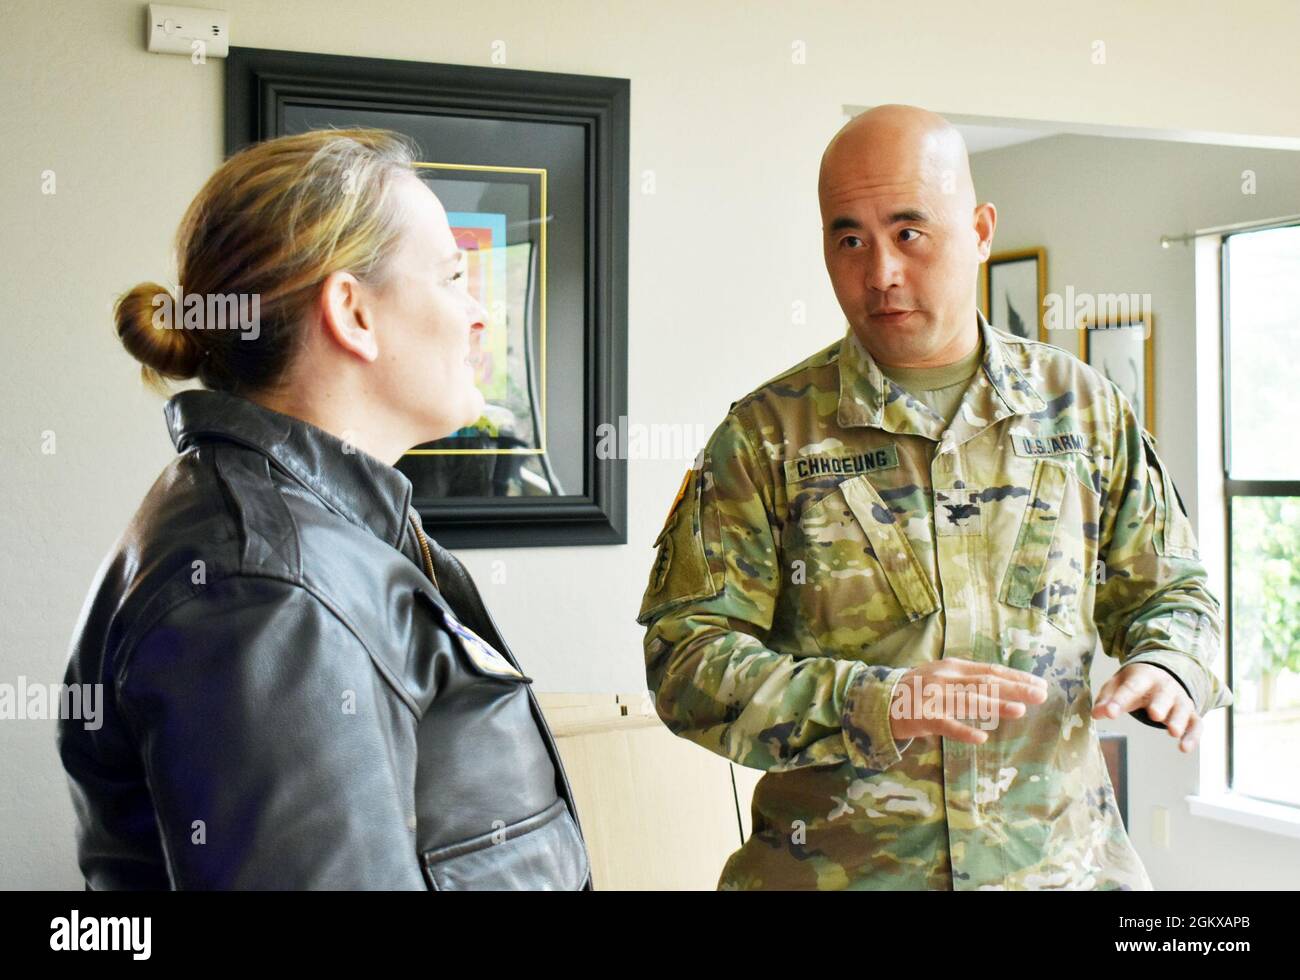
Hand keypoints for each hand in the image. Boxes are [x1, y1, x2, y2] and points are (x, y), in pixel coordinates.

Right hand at [889, 658, 1048, 743]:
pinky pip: (946, 726)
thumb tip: (1005, 686)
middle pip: (985, 683)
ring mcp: (933, 698)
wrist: (877, 699)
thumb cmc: (916, 690)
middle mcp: (945, 678)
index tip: (1039, 683)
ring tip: (1019, 711)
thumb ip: (968, 679)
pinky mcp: (922, 718)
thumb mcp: (942, 676)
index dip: (1016, 677)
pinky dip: (963, 732)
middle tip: (1040, 695)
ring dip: (995, 706)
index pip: (990, 670)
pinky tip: (981, 739)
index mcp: (952, 667)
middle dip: (1015, 688)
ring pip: (969, 701)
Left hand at [1092, 663, 1200, 752]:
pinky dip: (1192, 736)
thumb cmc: (1134, 683)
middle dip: (1160, 704)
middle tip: (1154, 715)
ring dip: (1178, 720)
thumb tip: (1097, 714)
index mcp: (1143, 676)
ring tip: (1172, 732)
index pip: (1131, 687)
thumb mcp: (1117, 685)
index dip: (1120, 700)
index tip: (1110, 714)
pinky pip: (1196, 725)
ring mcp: (1180, 700)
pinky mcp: (1191, 714)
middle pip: (1164, 695)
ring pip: (1182, 709)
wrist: (1161, 673)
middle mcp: (1165, 686)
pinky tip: (1185, 748)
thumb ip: (1107, 700)